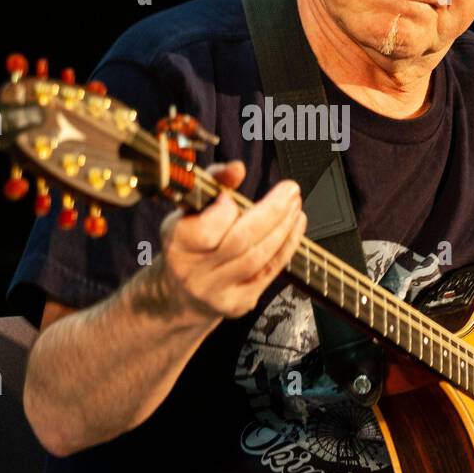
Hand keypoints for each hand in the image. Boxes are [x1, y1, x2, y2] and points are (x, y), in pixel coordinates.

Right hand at [157, 161, 306, 321]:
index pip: (208, 229)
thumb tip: (237, 169)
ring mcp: (217, 292)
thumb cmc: (187, 243)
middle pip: (240, 241)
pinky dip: (287, 246)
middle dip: (272, 212)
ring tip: (295, 205)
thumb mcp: (188, 210)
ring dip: (284, 228)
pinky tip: (296, 225)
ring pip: (259, 257)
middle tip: (290, 189)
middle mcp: (194, 272)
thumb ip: (212, 184)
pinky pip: (269, 271)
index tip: (231, 197)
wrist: (179, 294)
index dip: (226, 210)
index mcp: (177, 245)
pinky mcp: (238, 303)